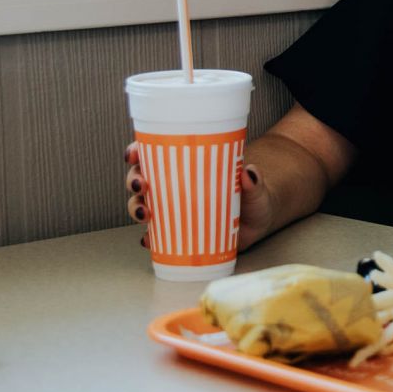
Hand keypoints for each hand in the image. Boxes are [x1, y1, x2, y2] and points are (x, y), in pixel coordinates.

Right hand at [124, 141, 281, 251]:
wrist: (259, 219)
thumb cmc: (252, 195)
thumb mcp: (255, 187)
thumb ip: (254, 182)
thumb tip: (249, 173)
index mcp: (187, 165)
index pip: (154, 153)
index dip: (137, 152)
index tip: (134, 154)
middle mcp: (174, 186)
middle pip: (142, 179)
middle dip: (134, 180)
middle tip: (141, 185)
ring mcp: (176, 209)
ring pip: (144, 205)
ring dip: (136, 208)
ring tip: (145, 214)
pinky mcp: (180, 232)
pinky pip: (157, 235)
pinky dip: (149, 237)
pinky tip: (148, 239)